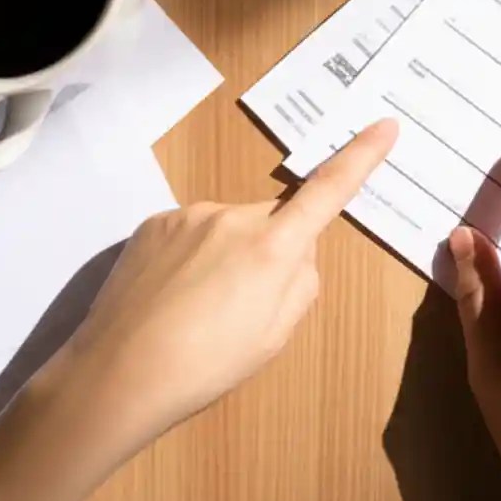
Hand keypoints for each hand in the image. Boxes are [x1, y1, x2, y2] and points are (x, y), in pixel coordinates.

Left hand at [0, 119, 397, 500]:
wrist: (116, 375)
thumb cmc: (205, 367)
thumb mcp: (274, 338)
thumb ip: (301, 286)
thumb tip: (300, 253)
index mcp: (272, 249)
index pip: (328, 192)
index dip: (361, 157)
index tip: (385, 125)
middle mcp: (232, 217)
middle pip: (272, 221)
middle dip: (272, 249)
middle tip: (245, 305)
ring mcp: (187, 216)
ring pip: (228, 227)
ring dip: (226, 256)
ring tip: (197, 310)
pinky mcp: (152, 224)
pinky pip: (190, 232)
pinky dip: (191, 258)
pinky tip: (170, 296)